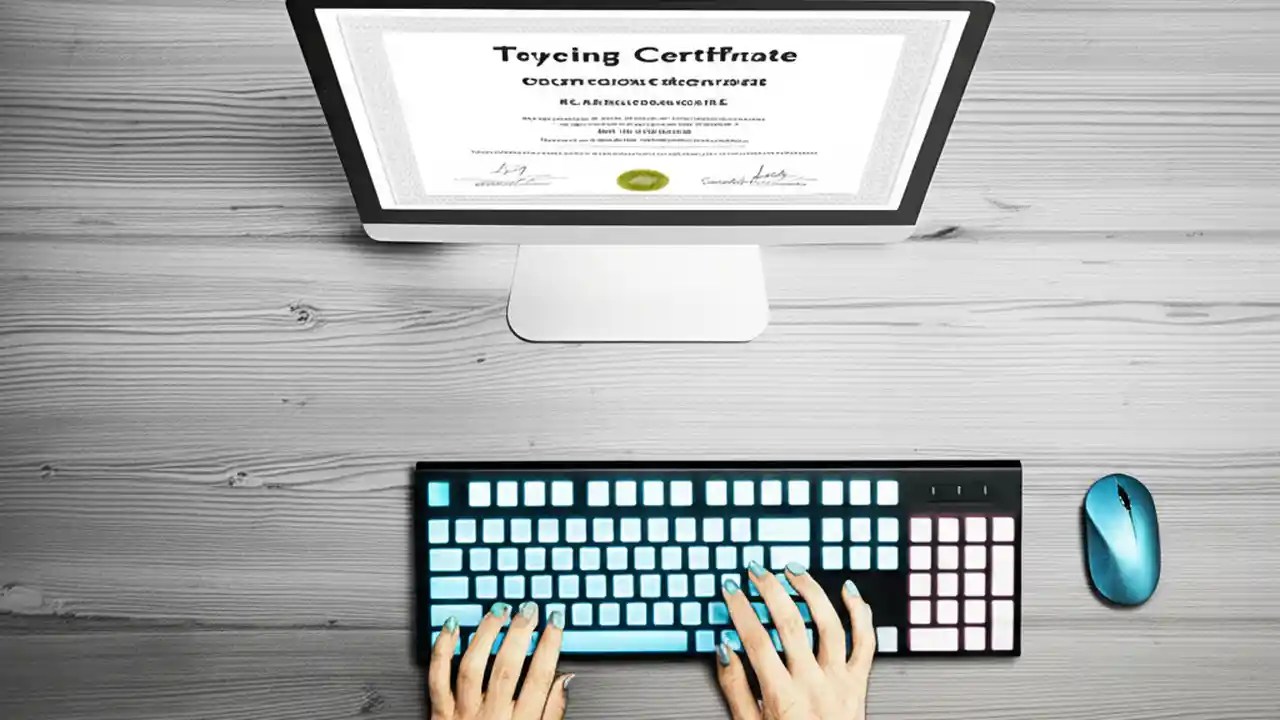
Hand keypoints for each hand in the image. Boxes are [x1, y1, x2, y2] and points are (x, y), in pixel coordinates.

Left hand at [428, 601, 570, 719]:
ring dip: (486, 634)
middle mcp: (491, 716)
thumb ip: (552, 712)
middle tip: (528, 610)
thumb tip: (565, 680)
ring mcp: (463, 713)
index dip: (550, 645)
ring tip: (497, 612)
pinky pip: (438, 677)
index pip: (539, 677)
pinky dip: (443, 650)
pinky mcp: (440, 713)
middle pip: (507, 667)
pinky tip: (452, 627)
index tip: (555, 623)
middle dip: (520, 633)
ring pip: (473, 666)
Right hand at [716, 562, 875, 719]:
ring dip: (810, 591)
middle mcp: (814, 684)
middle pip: (789, 623)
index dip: (741, 609)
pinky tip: (849, 591)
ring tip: (794, 571)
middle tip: (757, 571)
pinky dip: (861, 613)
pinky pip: (866, 642)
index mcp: (783, 697)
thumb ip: (735, 688)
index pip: (756, 639)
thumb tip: (725, 649)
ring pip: (828, 623)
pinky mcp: (859, 683)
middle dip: (770, 589)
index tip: (731, 590)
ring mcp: (840, 681)